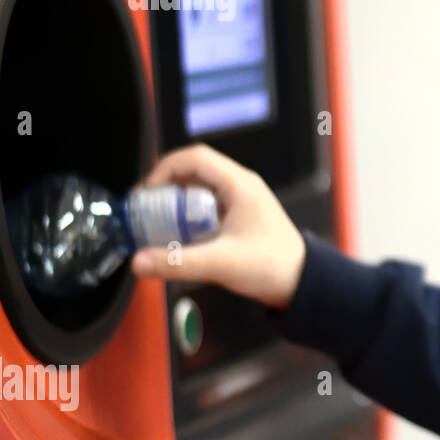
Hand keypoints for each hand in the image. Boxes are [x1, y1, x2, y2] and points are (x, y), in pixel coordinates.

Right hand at [130, 144, 305, 309]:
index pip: (196, 157)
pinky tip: (176, 234)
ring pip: (198, 188)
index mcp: (240, 185)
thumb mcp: (221, 263)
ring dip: (174, 201)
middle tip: (144, 210)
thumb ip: (178, 263)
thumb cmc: (273, 266)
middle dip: (164, 187)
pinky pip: (205, 205)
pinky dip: (186, 214)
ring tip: (154, 222)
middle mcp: (240, 186)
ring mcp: (240, 200)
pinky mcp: (238, 216)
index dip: (164, 169)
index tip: (145, 193)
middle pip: (193, 171)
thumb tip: (138, 261)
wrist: (301, 281)